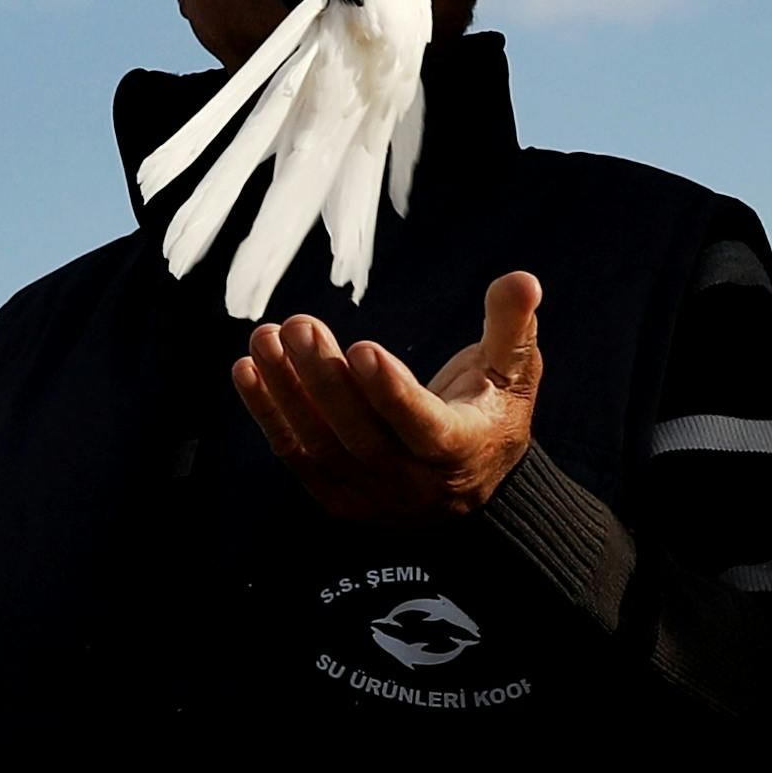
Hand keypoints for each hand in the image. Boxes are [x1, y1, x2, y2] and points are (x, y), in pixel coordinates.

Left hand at [233, 270, 542, 521]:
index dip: (391, 391)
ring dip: (286, 390)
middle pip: (360, 433)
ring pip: (320, 444)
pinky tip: (248, 369)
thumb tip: (522, 277)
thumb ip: (511, 326)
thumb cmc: (490, 416)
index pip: (423, 425)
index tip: (362, 349)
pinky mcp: (335, 494)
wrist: (469, 494)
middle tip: (300, 325)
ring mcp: (369, 493)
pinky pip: (296, 455)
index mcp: (459, 450)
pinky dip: (268, 413)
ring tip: (266, 337)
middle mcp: (412, 482)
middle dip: (325, 378)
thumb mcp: (513, 374)